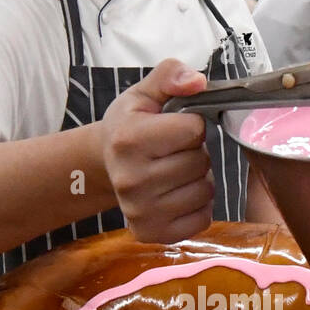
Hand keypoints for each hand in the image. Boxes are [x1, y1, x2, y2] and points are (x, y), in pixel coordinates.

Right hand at [101, 59, 214, 242]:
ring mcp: (141, 211)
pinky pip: (202, 219)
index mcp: (129, 140)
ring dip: (198, 179)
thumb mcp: (143, 94)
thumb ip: (170, 75)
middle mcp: (131, 179)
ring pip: (205, 191)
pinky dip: (198, 207)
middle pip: (200, 162)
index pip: (194, 129)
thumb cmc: (129, 127)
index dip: (191, 125)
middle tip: (173, 152)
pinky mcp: (152, 233)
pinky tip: (177, 194)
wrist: (105, 165)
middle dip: (195, 153)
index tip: (174, 128)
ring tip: (175, 171)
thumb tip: (198, 82)